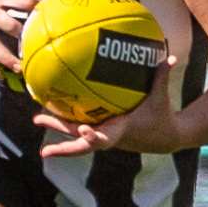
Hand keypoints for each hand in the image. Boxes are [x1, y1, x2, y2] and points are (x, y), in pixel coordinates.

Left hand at [36, 54, 184, 157]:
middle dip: (64, 148)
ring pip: (76, 137)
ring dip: (57, 128)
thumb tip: (170, 56)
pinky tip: (49, 109)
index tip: (83, 130)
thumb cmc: (161, 115)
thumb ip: (161, 77)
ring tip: (37, 118)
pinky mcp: (101, 131)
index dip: (94, 137)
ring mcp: (103, 135)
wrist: (164, 138)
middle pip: (82, 146)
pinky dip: (65, 121)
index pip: (106, 138)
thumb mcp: (161, 97)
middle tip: (44, 150)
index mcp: (121, 130)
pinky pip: (79, 128)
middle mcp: (109, 136)